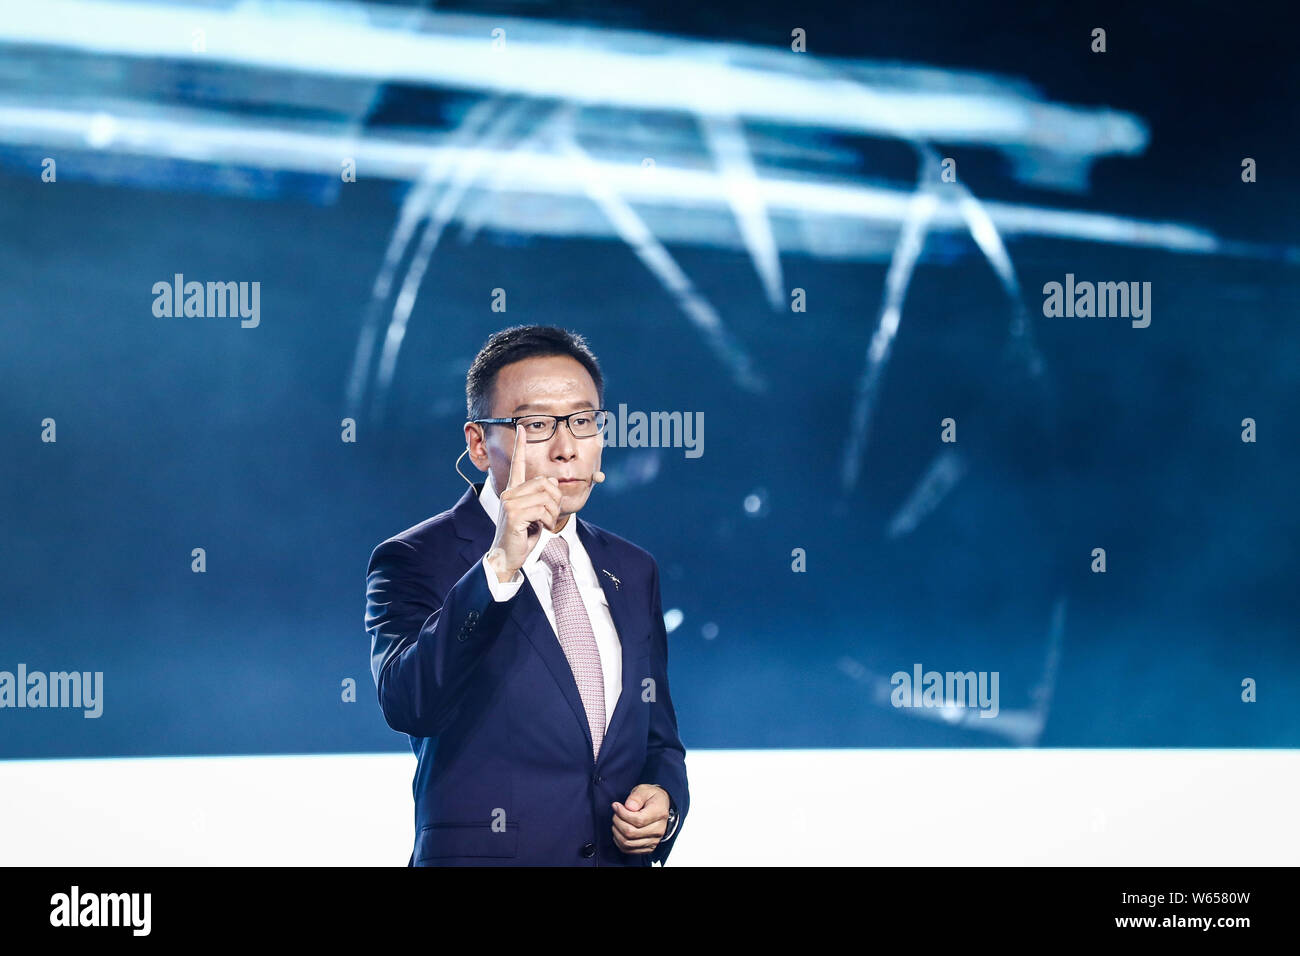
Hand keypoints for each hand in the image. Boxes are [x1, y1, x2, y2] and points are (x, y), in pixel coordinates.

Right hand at [490, 424, 562, 576]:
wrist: (508, 555)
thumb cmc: (523, 535)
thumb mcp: (537, 513)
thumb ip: (543, 497)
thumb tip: (552, 483)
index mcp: (513, 490)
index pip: (517, 463)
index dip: (520, 445)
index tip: (521, 427)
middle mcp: (509, 492)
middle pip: (546, 482)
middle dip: (555, 501)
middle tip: (548, 516)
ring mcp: (509, 502)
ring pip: (547, 496)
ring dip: (552, 513)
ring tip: (543, 523)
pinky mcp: (513, 513)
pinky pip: (543, 509)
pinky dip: (548, 521)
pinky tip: (540, 529)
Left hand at [611, 784, 668, 854]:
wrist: (660, 806)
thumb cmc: (651, 797)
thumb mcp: (644, 790)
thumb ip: (636, 797)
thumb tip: (629, 807)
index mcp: (659, 813)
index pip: (638, 820)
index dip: (623, 814)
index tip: (616, 806)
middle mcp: (659, 829)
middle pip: (631, 833)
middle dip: (618, 822)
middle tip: (616, 813)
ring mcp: (654, 840)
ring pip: (628, 843)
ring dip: (617, 832)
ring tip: (617, 820)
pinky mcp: (648, 848)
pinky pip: (628, 850)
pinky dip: (619, 841)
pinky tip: (619, 830)